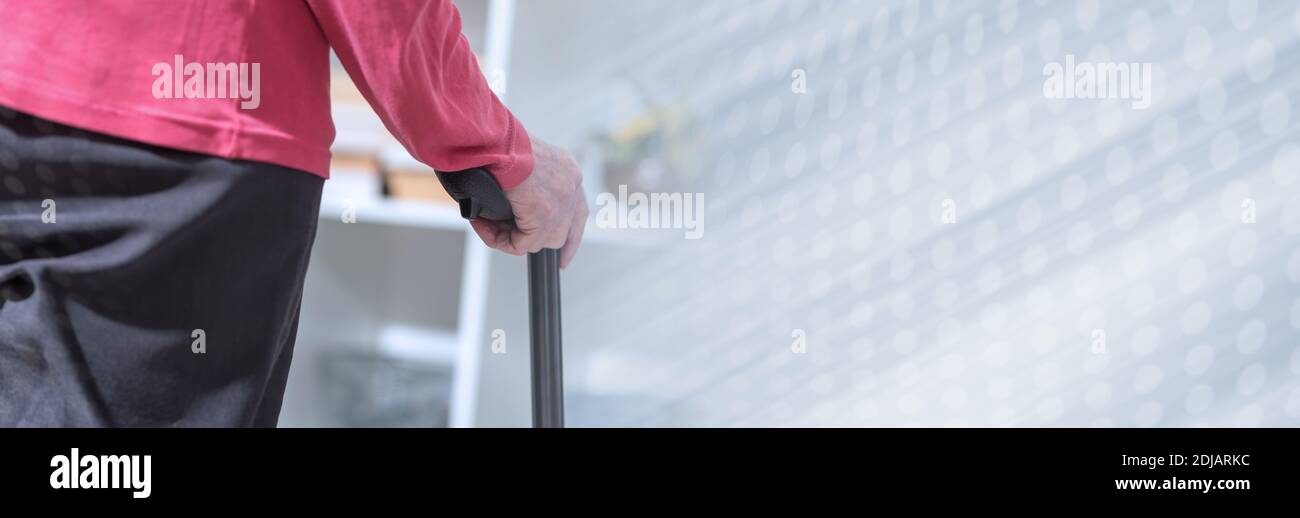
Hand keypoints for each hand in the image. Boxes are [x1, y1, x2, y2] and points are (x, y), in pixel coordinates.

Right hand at [469, 136, 587, 268]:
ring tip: (488, 225)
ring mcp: (560, 203)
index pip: (578, 212)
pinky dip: (500, 240)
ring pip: (540, 241)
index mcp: (569, 171)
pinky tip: (483, 226)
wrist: (496, 138)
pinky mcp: (542, 216)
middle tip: (512, 240)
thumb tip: (517, 201)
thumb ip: (531, 180)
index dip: (569, 234)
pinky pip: (521, 244)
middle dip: (540, 242)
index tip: (562, 253)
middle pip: (563, 232)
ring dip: (513, 238)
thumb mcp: (526, 158)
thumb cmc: (501, 140)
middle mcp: (571, 186)